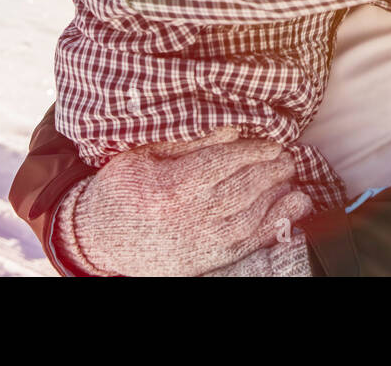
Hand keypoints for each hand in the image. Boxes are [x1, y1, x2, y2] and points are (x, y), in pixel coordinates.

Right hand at [55, 128, 313, 276]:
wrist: (97, 238)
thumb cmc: (121, 187)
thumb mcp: (143, 154)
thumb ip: (188, 142)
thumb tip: (232, 129)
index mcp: (169, 187)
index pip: (222, 164)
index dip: (253, 150)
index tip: (272, 141)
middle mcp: (187, 218)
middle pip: (242, 189)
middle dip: (271, 170)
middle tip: (288, 156)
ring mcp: (197, 244)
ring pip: (249, 217)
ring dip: (277, 195)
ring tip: (291, 176)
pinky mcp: (203, 261)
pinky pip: (246, 244)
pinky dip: (274, 225)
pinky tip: (293, 208)